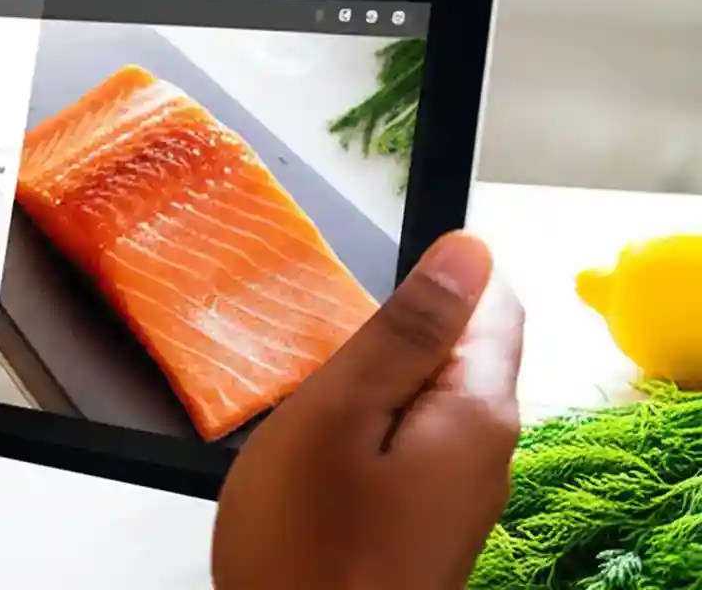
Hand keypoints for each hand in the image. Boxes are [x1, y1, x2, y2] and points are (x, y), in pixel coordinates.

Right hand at [212, 232, 523, 589]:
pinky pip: (413, 444)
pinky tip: (323, 445)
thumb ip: (406, 332)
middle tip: (322, 346)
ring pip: (433, 398)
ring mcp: (461, 492)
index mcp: (477, 410)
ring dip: (379, 380)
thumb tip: (468, 253)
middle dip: (401, 329)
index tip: (368, 281)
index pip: (493, 303)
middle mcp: (487, 450)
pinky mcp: (427, 521)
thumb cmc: (306, 546)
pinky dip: (372, 426)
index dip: (439, 273)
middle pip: (464, 351)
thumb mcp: (340, 414)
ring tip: (313, 394)